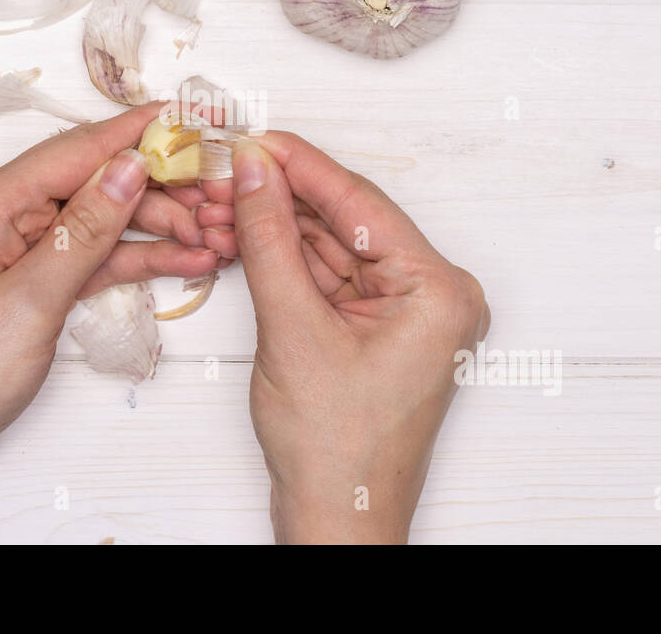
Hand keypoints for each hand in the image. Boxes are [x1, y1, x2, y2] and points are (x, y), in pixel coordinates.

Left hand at [0, 102, 219, 542]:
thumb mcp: (28, 303)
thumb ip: (84, 232)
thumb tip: (127, 166)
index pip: (74, 152)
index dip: (136, 133)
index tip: (190, 118)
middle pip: (90, 183)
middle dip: (157, 188)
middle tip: (218, 195)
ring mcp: (12, 254)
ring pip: (96, 223)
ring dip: (153, 228)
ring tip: (214, 234)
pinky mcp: (25, 290)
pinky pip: (87, 260)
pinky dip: (130, 261)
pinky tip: (181, 262)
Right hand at [199, 134, 488, 543]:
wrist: (335, 523)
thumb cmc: (336, 451)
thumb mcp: (292, 330)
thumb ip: (269, 240)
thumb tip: (252, 171)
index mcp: (438, 292)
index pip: (360, 204)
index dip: (300, 165)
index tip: (253, 137)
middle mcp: (432, 295)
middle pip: (346, 220)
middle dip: (281, 195)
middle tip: (226, 165)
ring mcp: (404, 313)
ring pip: (331, 246)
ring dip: (277, 225)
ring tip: (221, 198)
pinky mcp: (375, 329)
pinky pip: (327, 276)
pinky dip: (286, 258)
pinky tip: (245, 233)